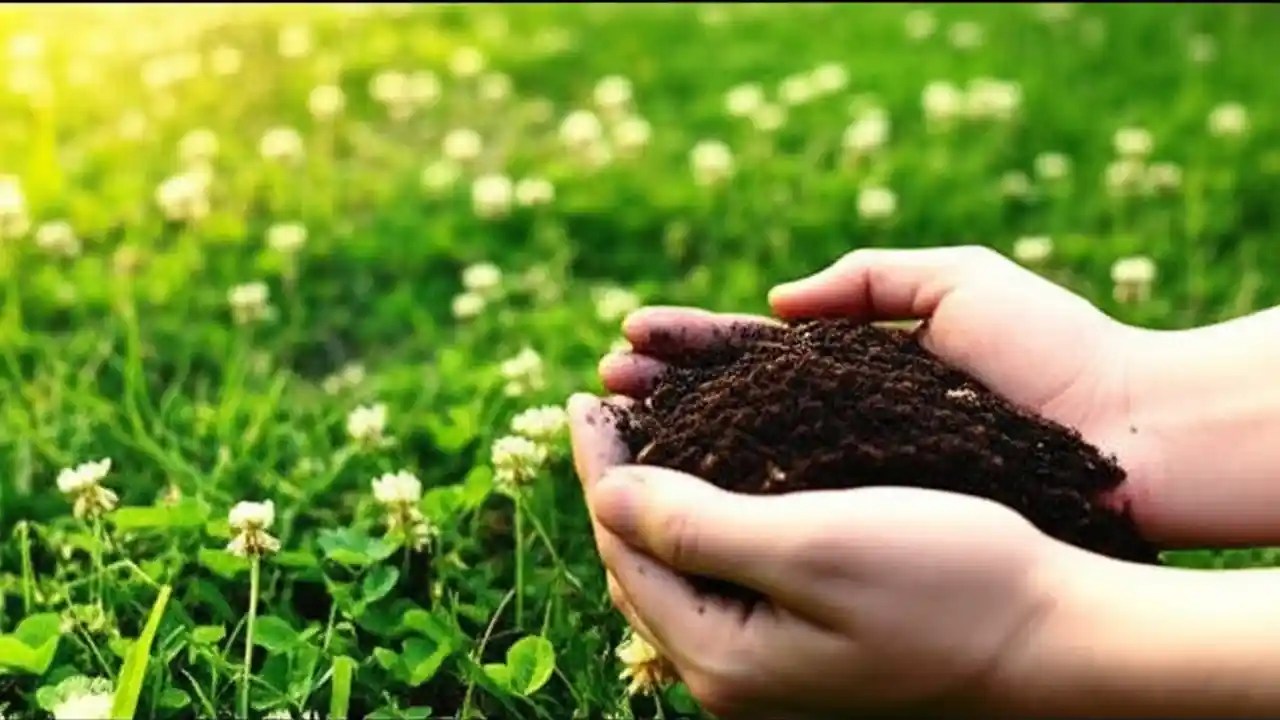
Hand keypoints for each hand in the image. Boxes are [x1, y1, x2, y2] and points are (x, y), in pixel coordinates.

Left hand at [568, 395, 1065, 717]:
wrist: (1055, 636)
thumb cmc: (947, 578)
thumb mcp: (811, 542)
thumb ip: (694, 526)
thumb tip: (603, 493)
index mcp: (722, 658)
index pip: (622, 544)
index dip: (596, 463)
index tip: (583, 394)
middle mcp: (733, 679)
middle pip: (639, 566)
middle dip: (614, 484)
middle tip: (606, 409)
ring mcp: (770, 672)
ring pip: (677, 573)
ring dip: (654, 502)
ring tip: (643, 435)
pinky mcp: (804, 651)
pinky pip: (721, 579)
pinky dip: (700, 524)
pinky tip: (710, 482)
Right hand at [599, 246, 1158, 533]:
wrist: (1127, 433)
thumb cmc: (1052, 349)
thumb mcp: (959, 281)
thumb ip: (869, 277)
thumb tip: (775, 302)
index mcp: (856, 362)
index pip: (751, 350)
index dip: (690, 342)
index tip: (630, 333)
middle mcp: (844, 421)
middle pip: (732, 405)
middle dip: (664, 391)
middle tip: (600, 384)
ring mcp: (856, 473)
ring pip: (745, 457)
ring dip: (676, 441)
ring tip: (615, 425)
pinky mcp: (876, 518)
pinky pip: (789, 505)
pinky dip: (729, 495)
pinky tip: (677, 490)